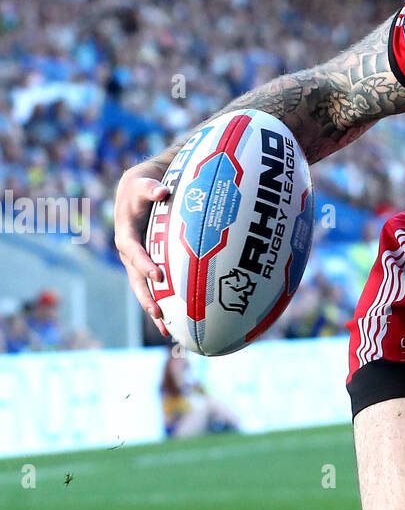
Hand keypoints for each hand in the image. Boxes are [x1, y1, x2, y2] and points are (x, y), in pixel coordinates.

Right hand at [114, 160, 171, 335]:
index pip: (133, 250)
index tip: (158, 275)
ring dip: (153, 307)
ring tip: (166, 329)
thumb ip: (151, 186)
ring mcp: (137, 262)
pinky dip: (161, 304)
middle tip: (158, 311)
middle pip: (135, 278)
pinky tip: (173, 324)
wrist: (140, 189)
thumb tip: (162, 191)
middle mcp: (129, 251)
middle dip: (146, 295)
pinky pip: (152, 288)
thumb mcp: (145, 180)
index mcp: (126, 233)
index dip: (143, 263)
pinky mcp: (147, 266)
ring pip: (142, 289)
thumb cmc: (145, 184)